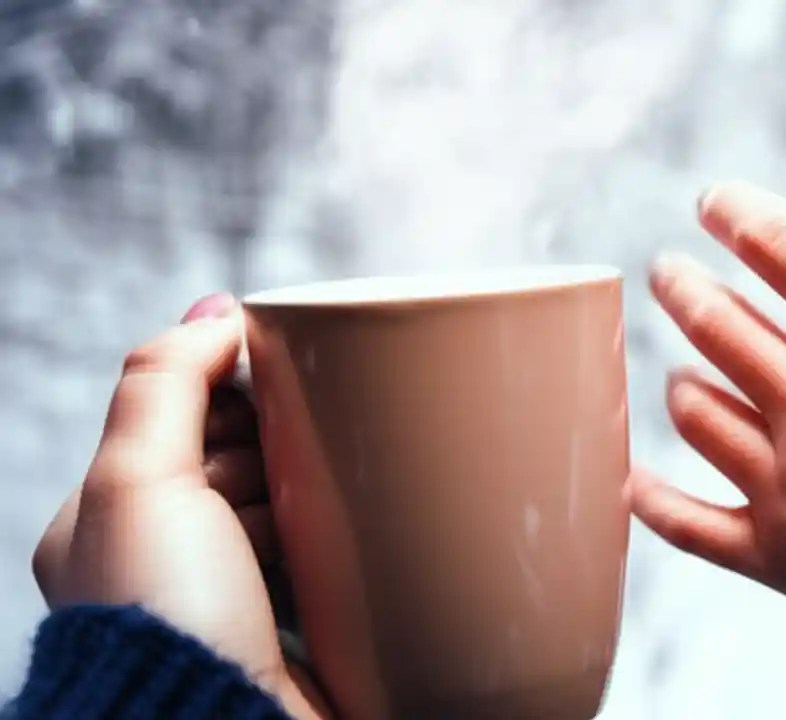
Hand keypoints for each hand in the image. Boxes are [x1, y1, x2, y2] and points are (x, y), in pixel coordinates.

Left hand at [32, 293, 328, 718]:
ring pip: (290, 513)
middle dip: (282, 442)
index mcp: (113, 523)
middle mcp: (170, 564)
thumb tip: (215, 309)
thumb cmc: (166, 620)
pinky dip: (347, 541)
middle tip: (322, 433)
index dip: (230, 393)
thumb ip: (165, 381)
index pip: (178, 423)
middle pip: (239, 465)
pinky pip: (328, 564)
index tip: (284, 379)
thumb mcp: (137, 479)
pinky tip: (370, 527)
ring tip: (355, 478)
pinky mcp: (297, 632)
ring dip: (321, 491)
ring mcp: (236, 602)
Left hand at [631, 181, 785, 674]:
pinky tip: (633, 475)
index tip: (712, 201)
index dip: (737, 212)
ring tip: (683, 368)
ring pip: (694, 410)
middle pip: (718, 322)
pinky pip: (686, 524)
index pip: (784, 249)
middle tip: (669, 271)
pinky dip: (650, 496)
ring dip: (679, 377)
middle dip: (683, 283)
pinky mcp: (785, 558)